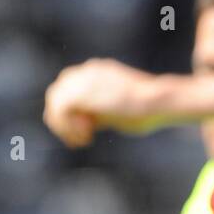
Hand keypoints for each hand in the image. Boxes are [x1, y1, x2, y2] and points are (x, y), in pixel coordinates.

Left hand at [44, 59, 159, 146]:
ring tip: (83, 140)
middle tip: (76, 141)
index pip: (68, 89)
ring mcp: (83, 80)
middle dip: (62, 120)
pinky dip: (68, 127)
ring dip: (64, 125)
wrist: (158, 102)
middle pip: (56, 93)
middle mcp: (87, 72)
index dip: (70, 114)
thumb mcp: (119, 111)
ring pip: (55, 101)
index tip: (85, 134)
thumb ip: (101, 112)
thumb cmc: (147, 110)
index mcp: (96, 73)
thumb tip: (88, 123)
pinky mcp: (81, 93)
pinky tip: (86, 137)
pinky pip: (60, 110)